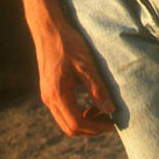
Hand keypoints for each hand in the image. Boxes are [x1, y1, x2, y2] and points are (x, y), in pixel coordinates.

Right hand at [31, 16, 117, 135]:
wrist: (49, 29)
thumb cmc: (68, 44)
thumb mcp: (86, 65)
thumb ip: (97, 89)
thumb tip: (110, 110)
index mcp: (56, 94)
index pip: (76, 123)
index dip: (96, 128)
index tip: (112, 125)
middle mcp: (48, 99)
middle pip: (70, 128)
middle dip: (91, 129)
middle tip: (109, 121)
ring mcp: (46, 96)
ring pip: (65, 122)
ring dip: (84, 123)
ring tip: (102, 113)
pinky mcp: (48, 91)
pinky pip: (63, 112)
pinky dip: (77, 114)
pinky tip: (90, 106)